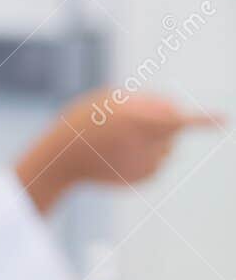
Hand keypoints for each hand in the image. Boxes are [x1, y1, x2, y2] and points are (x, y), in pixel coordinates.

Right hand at [17, 91, 222, 212]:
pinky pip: (157, 163)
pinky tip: (122, 155)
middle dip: (166, 123)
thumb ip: (142, 102)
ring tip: (121, 138)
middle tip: (139, 118)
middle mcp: (141, 146)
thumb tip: (173, 111)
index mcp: (133, 123)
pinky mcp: (141, 178)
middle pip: (172, 131)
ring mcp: (141, 165)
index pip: (175, 120)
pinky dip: (146, 156)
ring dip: (155, 140)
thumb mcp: (108, 100)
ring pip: (166, 148)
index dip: (202, 120)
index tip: (225, 120)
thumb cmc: (83, 122)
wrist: (61, 159)